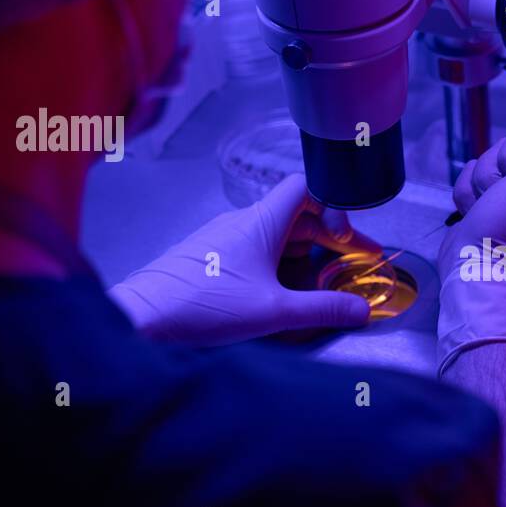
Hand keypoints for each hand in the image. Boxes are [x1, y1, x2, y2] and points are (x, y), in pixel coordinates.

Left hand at [109, 173, 378, 345]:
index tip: (346, 240)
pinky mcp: (210, 257)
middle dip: (328, 237)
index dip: (334, 206)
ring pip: (275, 233)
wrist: (142, 318)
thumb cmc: (204, 306)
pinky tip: (281, 290)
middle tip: (353, 262)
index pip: (305, 188)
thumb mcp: (275, 312)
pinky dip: (278, 262)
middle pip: (296, 214)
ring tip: (322, 279)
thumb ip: (323, 309)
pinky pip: (254, 249)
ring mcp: (223, 238)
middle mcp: (242, 222)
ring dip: (304, 251)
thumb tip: (362, 310)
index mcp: (261, 222)